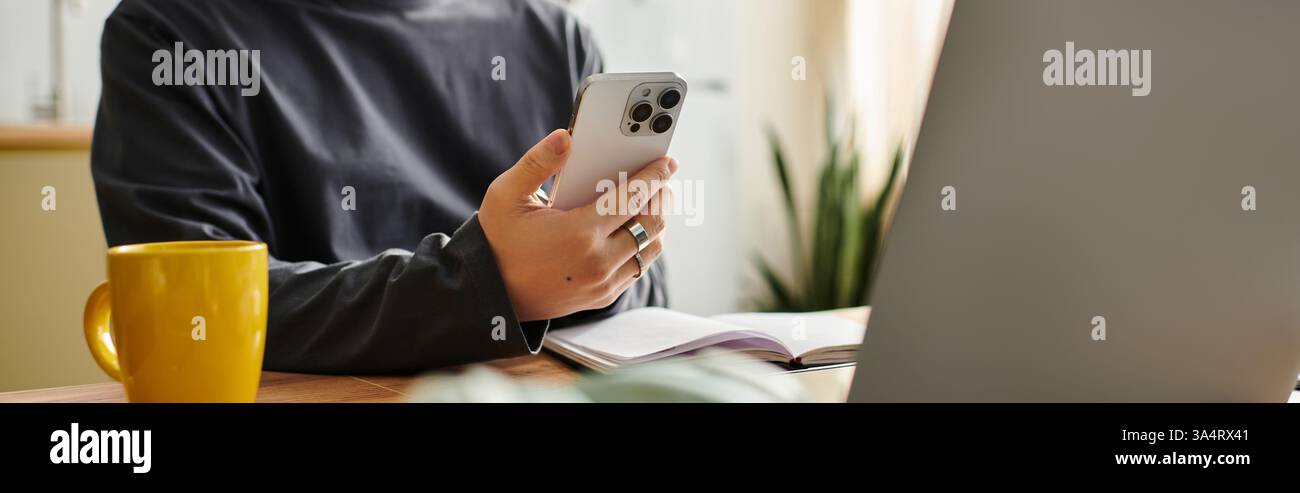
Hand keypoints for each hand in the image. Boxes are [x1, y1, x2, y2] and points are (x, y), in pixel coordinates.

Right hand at [479, 129, 677, 320]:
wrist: (490, 293)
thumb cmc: (498, 240)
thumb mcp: (506, 195)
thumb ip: (537, 163)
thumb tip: (565, 137)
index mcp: (579, 232)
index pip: (632, 198)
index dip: (654, 176)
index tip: (667, 162)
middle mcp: (598, 261)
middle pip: (651, 224)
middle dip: (662, 197)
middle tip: (663, 181)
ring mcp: (603, 283)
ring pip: (650, 249)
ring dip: (658, 224)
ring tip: (653, 203)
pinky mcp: (603, 296)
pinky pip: (638, 268)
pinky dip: (645, 246)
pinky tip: (637, 229)